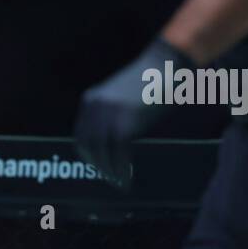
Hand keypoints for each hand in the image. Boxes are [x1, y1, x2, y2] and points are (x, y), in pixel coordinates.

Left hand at [73, 36, 193, 189]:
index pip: (81, 136)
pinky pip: (118, 154)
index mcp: (90, 100)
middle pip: (88, 146)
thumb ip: (112, 115)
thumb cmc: (151, 81)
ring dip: (110, 172)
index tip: (99, 167)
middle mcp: (94, 108)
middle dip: (98, 166)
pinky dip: (122, 170)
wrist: (167, 65)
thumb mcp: (123, 97)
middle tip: (110, 179)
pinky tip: (127, 179)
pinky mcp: (123, 125)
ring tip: (120, 183)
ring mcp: (107, 116)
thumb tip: (112, 142)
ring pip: (101, 153)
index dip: (89, 155)